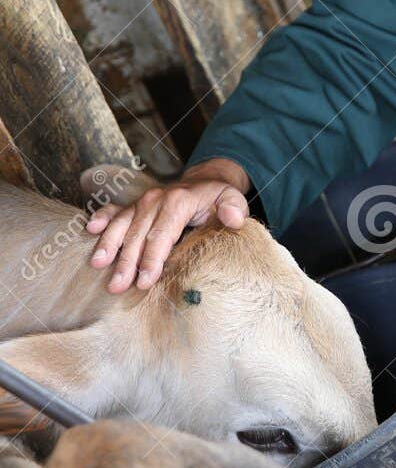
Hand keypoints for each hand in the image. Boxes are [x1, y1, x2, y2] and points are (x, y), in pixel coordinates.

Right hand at [85, 159, 250, 292]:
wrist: (204, 181)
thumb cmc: (218, 198)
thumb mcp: (233, 200)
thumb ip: (234, 209)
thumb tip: (233, 219)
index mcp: (179, 202)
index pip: (162, 234)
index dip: (152, 258)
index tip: (145, 281)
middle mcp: (156, 200)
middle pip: (138, 234)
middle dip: (127, 261)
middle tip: (118, 286)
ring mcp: (142, 202)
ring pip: (122, 224)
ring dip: (108, 244)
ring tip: (97, 265)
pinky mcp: (133, 205)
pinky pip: (114, 210)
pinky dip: (101, 218)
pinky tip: (90, 230)